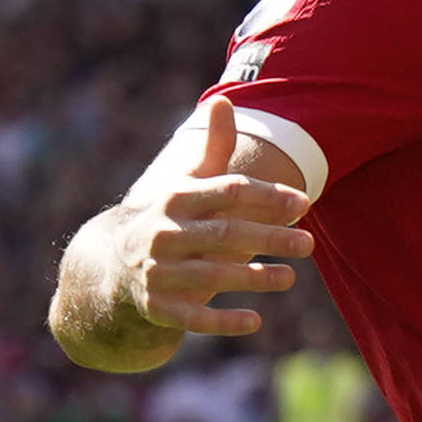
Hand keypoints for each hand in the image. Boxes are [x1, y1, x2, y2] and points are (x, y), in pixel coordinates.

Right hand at [117, 96, 312, 336]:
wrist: (112, 269)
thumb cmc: (169, 220)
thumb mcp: (187, 185)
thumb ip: (213, 149)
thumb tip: (223, 100)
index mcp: (175, 199)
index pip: (227, 192)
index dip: (266, 196)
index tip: (303, 202)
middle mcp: (163, 234)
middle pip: (225, 234)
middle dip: (269, 237)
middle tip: (309, 243)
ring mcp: (157, 273)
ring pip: (212, 276)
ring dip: (253, 277)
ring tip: (290, 277)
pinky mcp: (156, 308)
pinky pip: (192, 318)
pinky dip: (223, 321)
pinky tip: (256, 321)